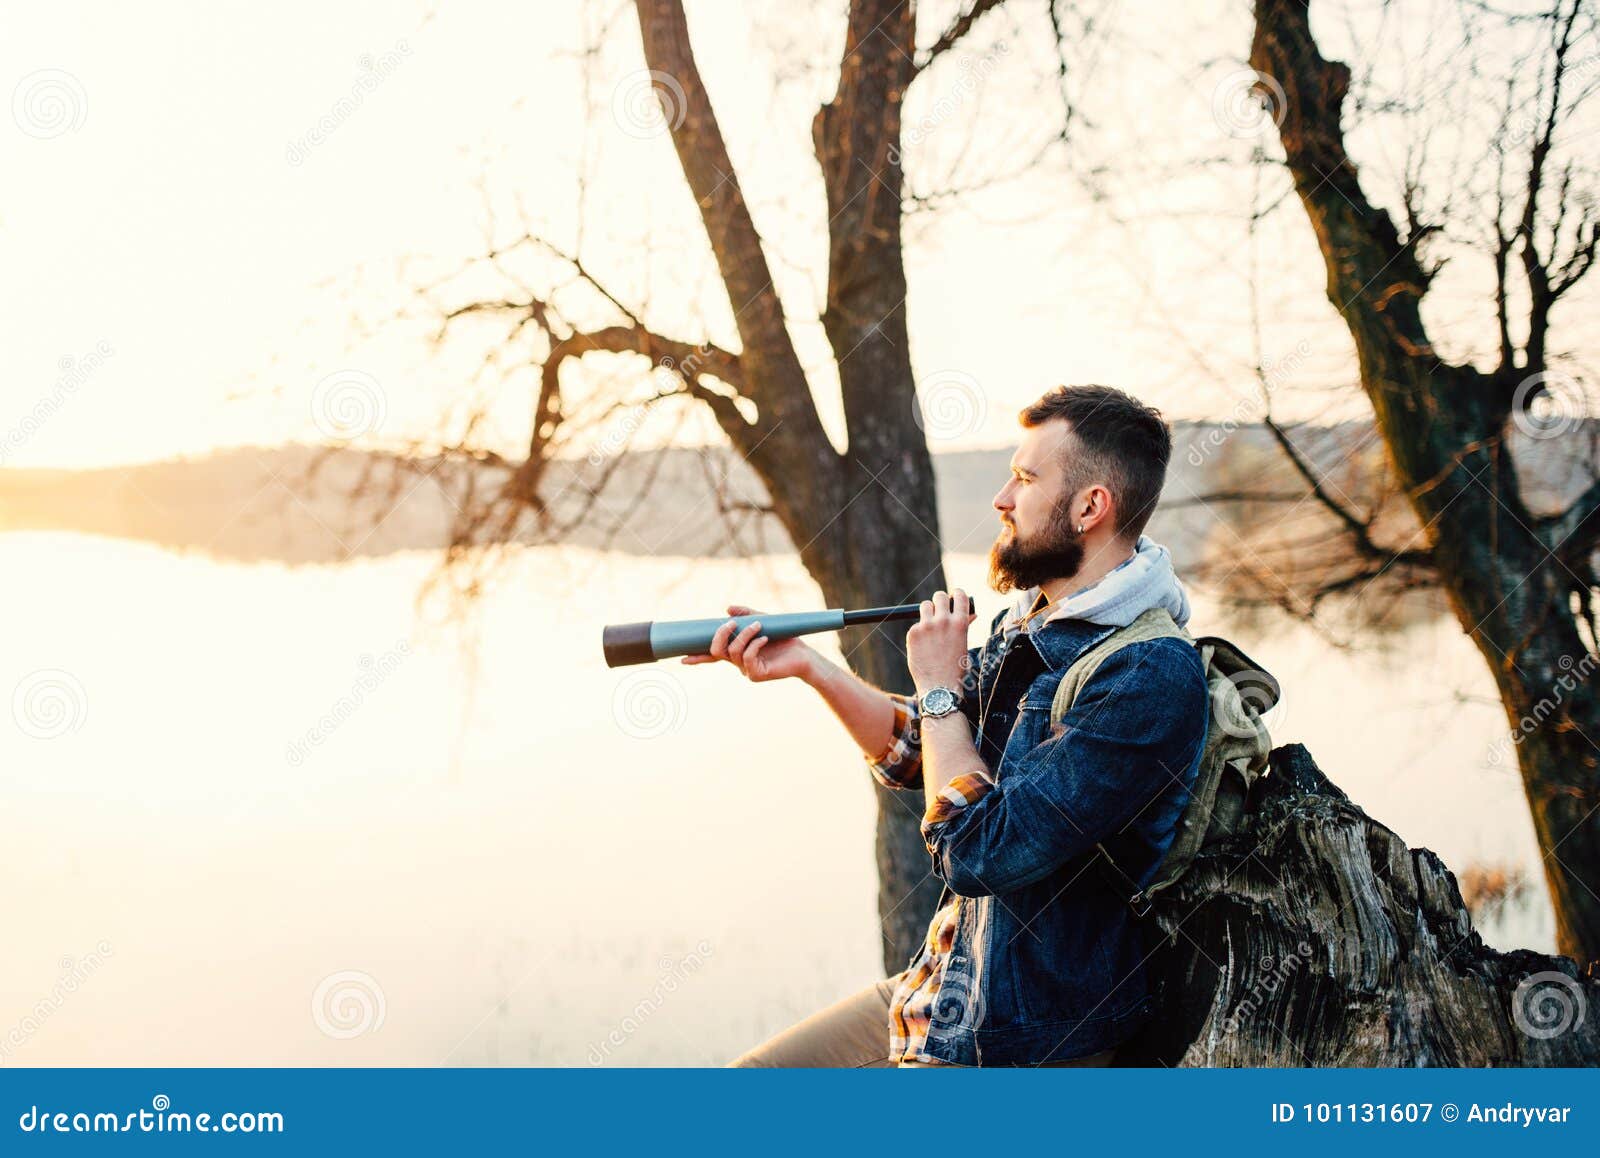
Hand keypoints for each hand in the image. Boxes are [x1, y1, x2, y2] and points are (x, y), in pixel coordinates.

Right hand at [680, 604, 815, 682]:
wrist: (804, 654)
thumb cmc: (784, 638)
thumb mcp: (763, 620)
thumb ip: (746, 615)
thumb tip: (727, 609)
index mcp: (736, 651)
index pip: (713, 655)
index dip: (697, 657)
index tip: (682, 658)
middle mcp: (738, 662)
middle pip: (716, 651)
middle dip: (720, 635)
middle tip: (732, 623)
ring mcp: (747, 670)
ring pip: (733, 652)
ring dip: (744, 635)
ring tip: (759, 625)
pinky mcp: (757, 674)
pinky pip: (748, 658)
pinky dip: (754, 645)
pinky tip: (764, 638)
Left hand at [907, 589, 977, 694]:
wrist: (939, 687)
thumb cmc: (956, 668)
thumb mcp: (964, 644)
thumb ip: (965, 625)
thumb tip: (972, 613)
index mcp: (960, 622)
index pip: (959, 596)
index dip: (957, 594)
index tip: (954, 595)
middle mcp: (943, 621)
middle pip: (939, 596)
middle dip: (940, 601)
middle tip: (939, 608)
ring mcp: (926, 626)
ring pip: (925, 607)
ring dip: (928, 612)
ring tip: (930, 627)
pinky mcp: (913, 633)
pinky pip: (916, 625)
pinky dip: (919, 632)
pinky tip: (923, 647)